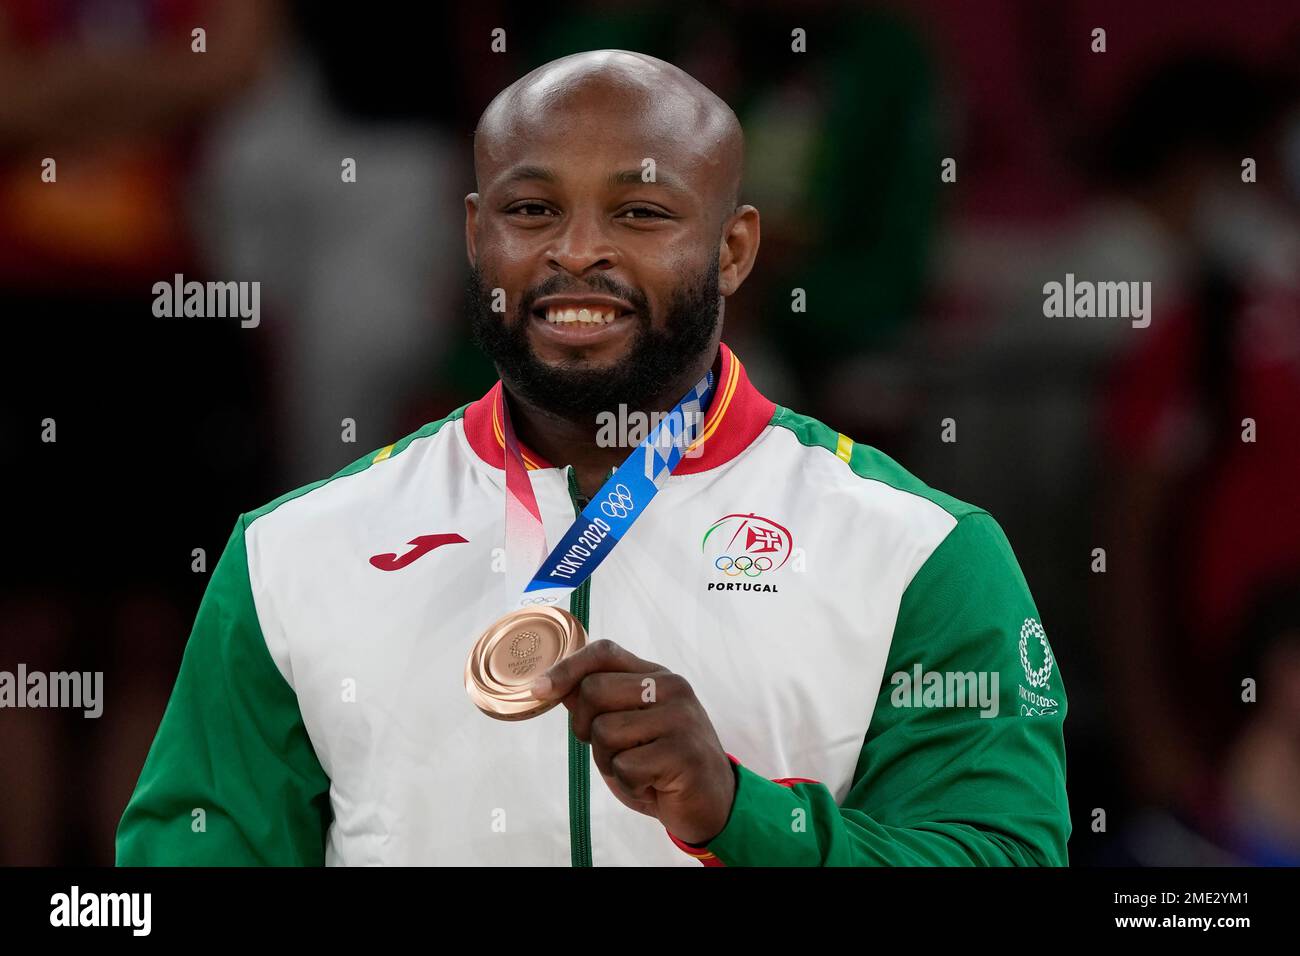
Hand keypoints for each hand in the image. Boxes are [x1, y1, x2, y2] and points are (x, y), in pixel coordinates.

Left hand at [530, 639, 735, 844]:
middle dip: (587, 729)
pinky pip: (625, 766)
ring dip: (609, 761)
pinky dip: (629, 783)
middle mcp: (671, 688)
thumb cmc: (662, 763)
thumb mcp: (629, 725)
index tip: (539, 691)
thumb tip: (551, 684)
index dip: (566, 668)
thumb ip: (600, 703)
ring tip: (638, 769)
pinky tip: (652, 784)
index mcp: (656, 675)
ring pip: (605, 731)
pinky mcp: (683, 753)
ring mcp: (680, 719)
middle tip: (613, 751)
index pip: (604, 652)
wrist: (712, 803)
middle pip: (594, 691)